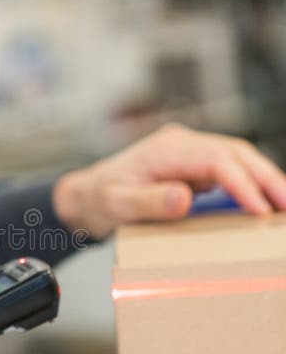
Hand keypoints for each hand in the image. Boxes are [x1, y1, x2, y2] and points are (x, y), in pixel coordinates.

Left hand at [52, 123, 285, 238]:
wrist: (86, 197)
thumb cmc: (98, 200)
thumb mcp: (115, 205)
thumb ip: (148, 202)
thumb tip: (184, 197)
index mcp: (165, 149)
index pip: (216, 159)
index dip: (242, 183)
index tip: (260, 209)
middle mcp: (181, 145)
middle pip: (236, 152)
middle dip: (267, 177)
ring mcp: (189, 154)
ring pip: (238, 158)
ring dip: (265, 179)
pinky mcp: (193, 166)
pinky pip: (230, 170)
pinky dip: (251, 183)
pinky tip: (267, 202)